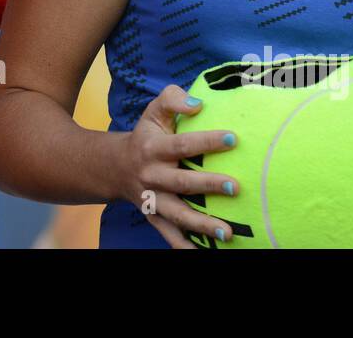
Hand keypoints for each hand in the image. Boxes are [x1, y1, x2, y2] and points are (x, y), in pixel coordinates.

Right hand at [113, 84, 239, 248]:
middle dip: (208, 186)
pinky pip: (169, 235)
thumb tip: (198, 103)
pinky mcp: (153, 217)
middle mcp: (152, 176)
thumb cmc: (146, 134)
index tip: (233, 138)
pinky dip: (184, 246)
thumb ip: (173, 98)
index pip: (182, 144)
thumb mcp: (154, 110)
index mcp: (153, 148)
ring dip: (201, 225)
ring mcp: (152, 200)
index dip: (206, 141)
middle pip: (181, 182)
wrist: (116, 166)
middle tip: (236, 187)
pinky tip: (203, 253)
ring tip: (228, 232)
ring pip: (177, 214)